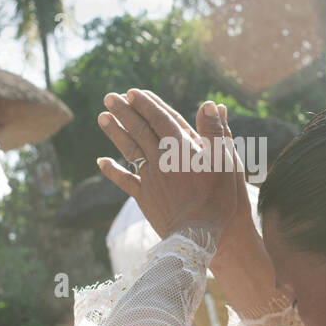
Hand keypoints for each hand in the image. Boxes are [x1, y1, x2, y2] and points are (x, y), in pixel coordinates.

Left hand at [96, 89, 250, 241]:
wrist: (198, 233)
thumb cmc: (218, 197)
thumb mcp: (225, 161)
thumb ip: (215, 132)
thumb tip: (210, 104)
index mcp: (181, 147)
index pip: (160, 119)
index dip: (146, 104)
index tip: (132, 92)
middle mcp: (161, 159)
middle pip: (140, 130)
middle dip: (124, 112)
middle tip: (109, 97)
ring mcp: (150, 178)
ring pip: (129, 149)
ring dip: (115, 132)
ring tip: (101, 117)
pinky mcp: (144, 197)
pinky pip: (125, 180)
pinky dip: (112, 171)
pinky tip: (100, 161)